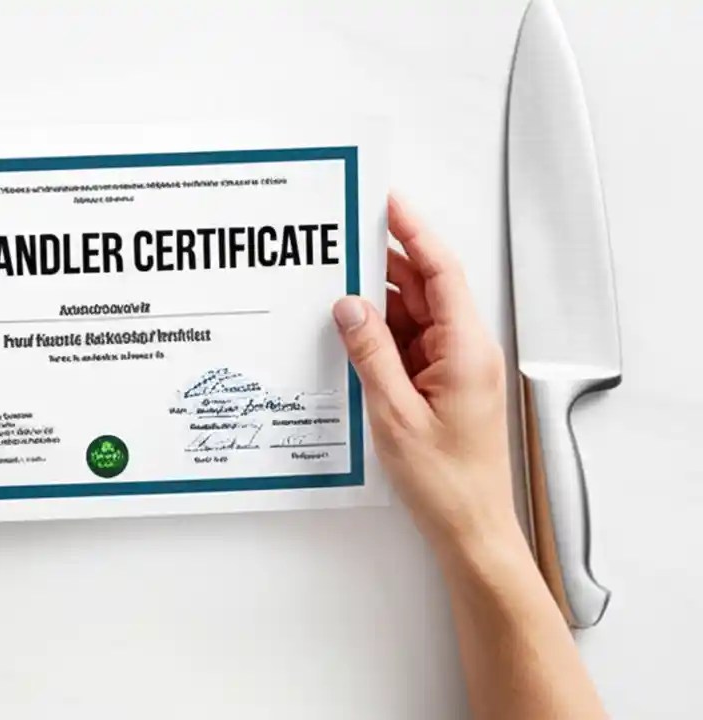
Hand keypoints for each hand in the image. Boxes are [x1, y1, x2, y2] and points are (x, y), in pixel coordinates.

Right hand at [332, 195, 517, 557]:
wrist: (470, 529)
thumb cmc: (446, 483)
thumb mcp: (395, 414)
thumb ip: (370, 354)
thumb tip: (349, 307)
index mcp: (466, 350)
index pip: (441, 271)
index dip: (414, 232)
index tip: (388, 203)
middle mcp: (465, 351)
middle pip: (426, 288)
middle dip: (386, 261)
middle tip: (343, 240)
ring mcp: (454, 368)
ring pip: (414, 315)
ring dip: (379, 300)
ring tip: (336, 284)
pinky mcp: (440, 385)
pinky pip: (408, 344)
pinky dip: (380, 334)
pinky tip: (351, 333)